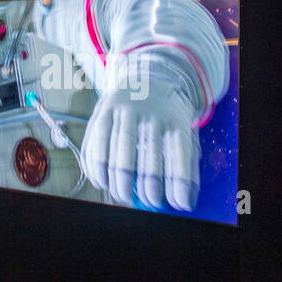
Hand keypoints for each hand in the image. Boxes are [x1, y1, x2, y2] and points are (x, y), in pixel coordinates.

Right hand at [82, 65, 201, 211]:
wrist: (149, 77)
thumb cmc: (169, 116)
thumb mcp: (185, 132)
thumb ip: (186, 167)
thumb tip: (185, 203)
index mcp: (175, 120)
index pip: (179, 156)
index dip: (177, 184)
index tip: (175, 204)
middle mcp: (150, 114)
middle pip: (146, 160)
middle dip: (146, 189)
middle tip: (147, 202)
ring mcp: (124, 111)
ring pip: (116, 156)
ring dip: (117, 184)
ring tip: (122, 196)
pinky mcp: (103, 111)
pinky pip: (94, 145)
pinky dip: (95, 169)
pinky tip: (101, 181)